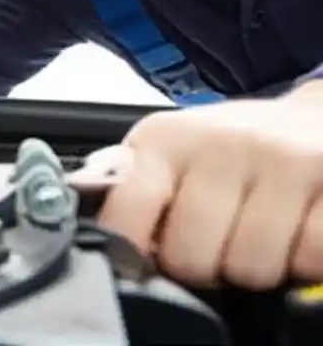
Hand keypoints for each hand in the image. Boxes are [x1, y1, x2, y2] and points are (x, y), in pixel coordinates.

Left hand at [70, 89, 322, 290]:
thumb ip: (133, 189)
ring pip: (250, 267)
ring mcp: (280, 161)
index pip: (125, 216)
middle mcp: (219, 145)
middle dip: (203, 267)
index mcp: (163, 140)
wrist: (313, 119)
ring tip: (259, 236)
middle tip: (218, 244)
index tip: (148, 257)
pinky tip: (298, 233)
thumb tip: (87, 225)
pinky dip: (304, 259)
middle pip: (191, 258)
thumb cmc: (233, 148)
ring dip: (256, 267)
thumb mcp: (170, 152)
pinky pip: (308, 258)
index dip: (134, 252)